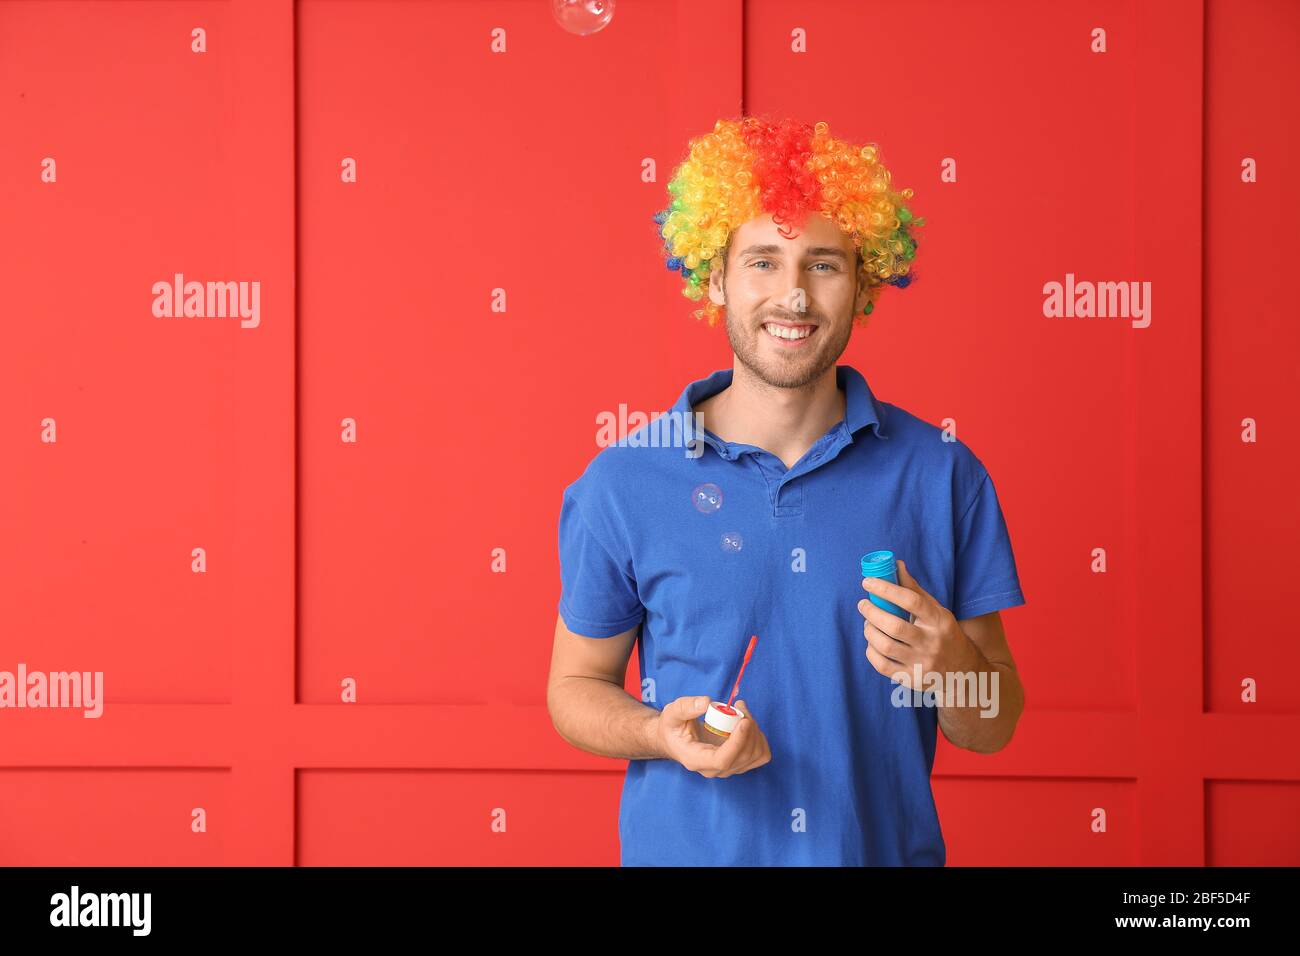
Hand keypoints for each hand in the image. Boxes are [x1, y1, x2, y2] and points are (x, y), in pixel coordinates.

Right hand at [653, 696, 771, 778]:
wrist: (676, 739)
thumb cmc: (673, 727)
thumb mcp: (672, 713)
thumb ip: (686, 707)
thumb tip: (707, 703)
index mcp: (696, 760)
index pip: (722, 760)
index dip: (737, 742)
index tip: (743, 721)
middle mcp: (714, 769)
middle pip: (743, 756)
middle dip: (748, 728)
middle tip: (738, 705)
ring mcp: (728, 768)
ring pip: (755, 755)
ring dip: (754, 729)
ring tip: (740, 710)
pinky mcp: (739, 763)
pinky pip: (760, 755)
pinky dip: (760, 738)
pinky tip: (747, 724)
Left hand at [858, 559, 981, 691]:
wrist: (963, 672)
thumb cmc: (943, 634)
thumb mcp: (937, 610)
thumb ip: (915, 590)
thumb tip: (896, 564)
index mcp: (939, 621)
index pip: (911, 601)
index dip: (886, 589)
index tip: (868, 582)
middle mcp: (932, 643)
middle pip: (894, 626)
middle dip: (872, 612)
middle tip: (863, 604)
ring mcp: (922, 664)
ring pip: (885, 645)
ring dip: (869, 630)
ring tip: (868, 623)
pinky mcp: (912, 679)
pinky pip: (882, 665)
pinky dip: (871, 651)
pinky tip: (872, 642)